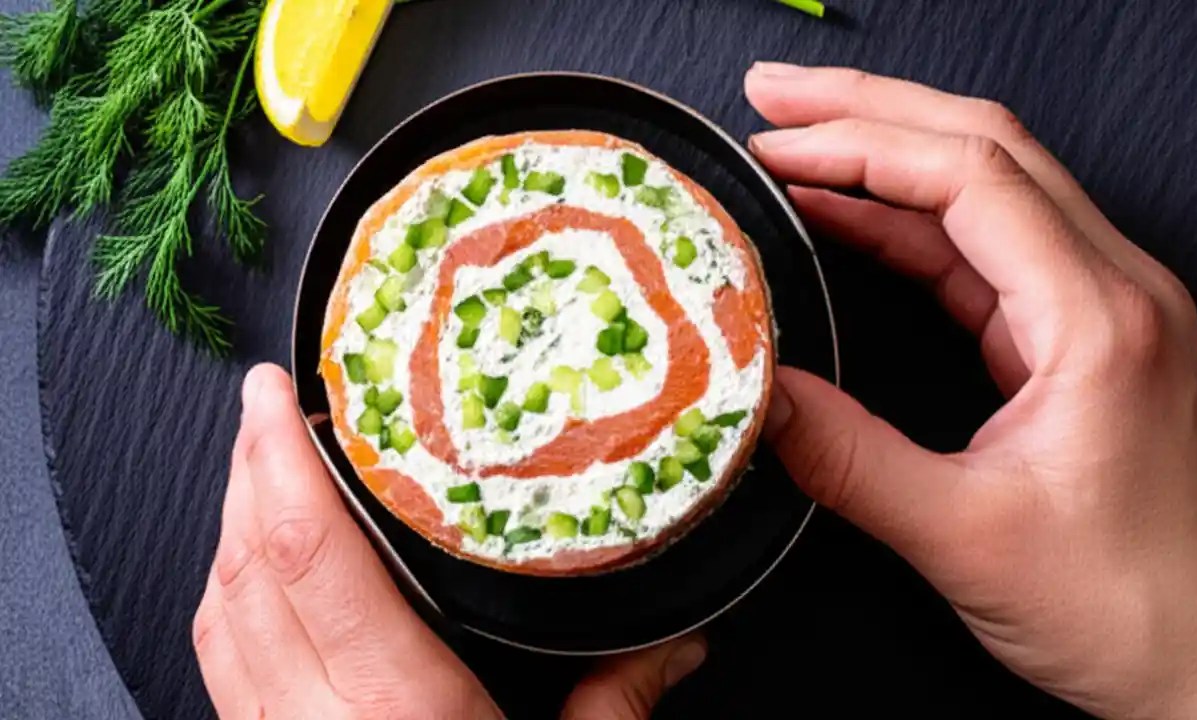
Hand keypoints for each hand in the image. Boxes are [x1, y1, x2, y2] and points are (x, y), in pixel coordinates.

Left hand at [193, 364, 704, 718]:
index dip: (280, 463)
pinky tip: (254, 570)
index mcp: (396, 717)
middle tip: (267, 402)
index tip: (276, 397)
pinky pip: (219, 664)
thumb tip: (680, 642)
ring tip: (258, 464)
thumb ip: (619, 704)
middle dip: (246, 470)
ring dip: (231, 526)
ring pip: (217, 612)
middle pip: (247, 569)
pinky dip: (230, 596)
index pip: (310, 559)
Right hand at [744, 62, 1196, 719]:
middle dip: (870, 110)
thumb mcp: (965, 538)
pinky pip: (990, 254)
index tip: (774, 144)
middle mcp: (1114, 291)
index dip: (859, 146)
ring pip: (989, 190)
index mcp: (1098, 319)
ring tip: (795, 143)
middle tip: (772, 95)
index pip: (969, 178)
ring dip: (888, 158)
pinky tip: (851, 224)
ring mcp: (1104, 312)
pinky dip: (911, 229)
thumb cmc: (1130, 610)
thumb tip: (757, 395)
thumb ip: (849, 460)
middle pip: (986, 148)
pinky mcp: (1084, 343)